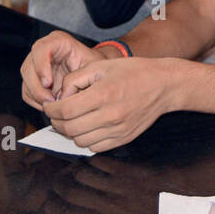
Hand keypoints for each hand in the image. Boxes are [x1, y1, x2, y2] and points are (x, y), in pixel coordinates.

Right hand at [19, 30, 116, 108]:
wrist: (94, 73)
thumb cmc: (95, 67)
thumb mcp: (93, 67)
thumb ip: (81, 76)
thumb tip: (66, 95)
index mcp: (58, 41)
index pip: (41, 48)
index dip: (41, 66)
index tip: (48, 83)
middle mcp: (43, 51)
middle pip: (28, 67)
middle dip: (37, 88)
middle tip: (51, 101)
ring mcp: (36, 65)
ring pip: (26, 81)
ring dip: (37, 97)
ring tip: (54, 105)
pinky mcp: (34, 79)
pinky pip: (27, 92)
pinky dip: (37, 102)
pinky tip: (51, 105)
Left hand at [43, 56, 172, 152]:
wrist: (164, 85)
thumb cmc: (134, 72)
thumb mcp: (102, 65)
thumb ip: (76, 79)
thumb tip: (61, 96)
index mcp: (104, 94)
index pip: (66, 110)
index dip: (52, 109)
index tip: (50, 105)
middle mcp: (110, 115)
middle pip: (69, 128)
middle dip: (56, 122)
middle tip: (56, 114)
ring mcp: (118, 130)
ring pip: (80, 141)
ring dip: (70, 132)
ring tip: (72, 119)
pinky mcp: (123, 138)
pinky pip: (95, 147)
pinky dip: (85, 139)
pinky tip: (87, 127)